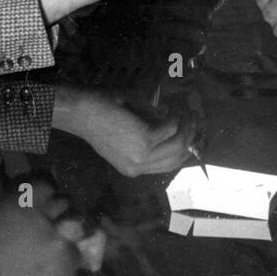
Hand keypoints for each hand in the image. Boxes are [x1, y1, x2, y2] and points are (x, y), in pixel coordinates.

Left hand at [55, 88, 199, 176]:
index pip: (168, 165)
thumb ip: (147, 134)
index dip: (184, 150)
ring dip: (187, 125)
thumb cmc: (100, 117)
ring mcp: (142, 155)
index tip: (192, 133)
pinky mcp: (145, 140)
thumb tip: (171, 120)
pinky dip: (176, 116)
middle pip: (177, 157)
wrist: (81, 112)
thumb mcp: (124, 133)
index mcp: (133, 168)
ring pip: (178, 144)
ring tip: (188, 111)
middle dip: (190, 137)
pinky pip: (171, 128)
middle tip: (194, 117)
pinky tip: (173, 107)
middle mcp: (139, 166)